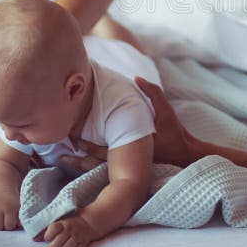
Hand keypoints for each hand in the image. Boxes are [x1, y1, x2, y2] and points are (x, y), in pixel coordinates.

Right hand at [0, 194, 19, 229]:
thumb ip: (19, 218)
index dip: (10, 226)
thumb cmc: (12, 201)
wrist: (2, 190)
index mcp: (9, 208)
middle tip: (4, 222)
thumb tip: (20, 228)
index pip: (9, 225)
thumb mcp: (19, 207)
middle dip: (2, 227)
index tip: (11, 222)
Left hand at [40, 215, 97, 246]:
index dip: (47, 235)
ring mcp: (78, 236)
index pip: (53, 228)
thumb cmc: (69, 224)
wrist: (88, 222)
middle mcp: (70, 229)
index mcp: (63, 223)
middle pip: (58, 242)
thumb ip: (47, 230)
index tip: (46, 238)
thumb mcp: (58, 223)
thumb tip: (35, 239)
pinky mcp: (84, 242)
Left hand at [62, 77, 197, 172]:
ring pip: (99, 167)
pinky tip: (82, 161)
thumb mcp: (166, 112)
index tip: (70, 136)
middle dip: (78, 159)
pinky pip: (108, 169)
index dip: (84, 143)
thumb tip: (137, 77)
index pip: (101, 147)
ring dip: (82, 164)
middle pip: (95, 162)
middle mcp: (126, 158)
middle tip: (60, 154)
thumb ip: (153, 93)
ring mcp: (128, 166)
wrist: (186, 156)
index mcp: (130, 145)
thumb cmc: (175, 134)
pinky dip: (94, 164)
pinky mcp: (131, 168)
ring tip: (64, 159)